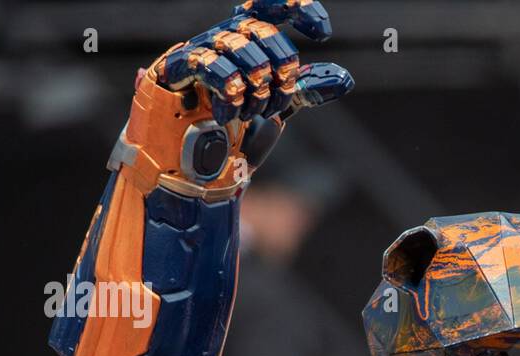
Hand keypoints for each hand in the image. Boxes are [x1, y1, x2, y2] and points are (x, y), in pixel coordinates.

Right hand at [121, 1, 352, 196]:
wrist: (195, 174)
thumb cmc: (231, 140)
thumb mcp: (276, 111)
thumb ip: (303, 91)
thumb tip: (345, 78)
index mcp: (246, 42)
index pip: (272, 6)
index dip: (299, 9)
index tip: (323, 33)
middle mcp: (222, 39)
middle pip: (263, 32)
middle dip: (281, 73)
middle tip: (275, 107)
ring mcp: (197, 52)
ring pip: (242, 48)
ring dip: (256, 90)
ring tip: (249, 117)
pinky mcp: (174, 70)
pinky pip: (213, 65)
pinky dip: (230, 93)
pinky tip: (229, 117)